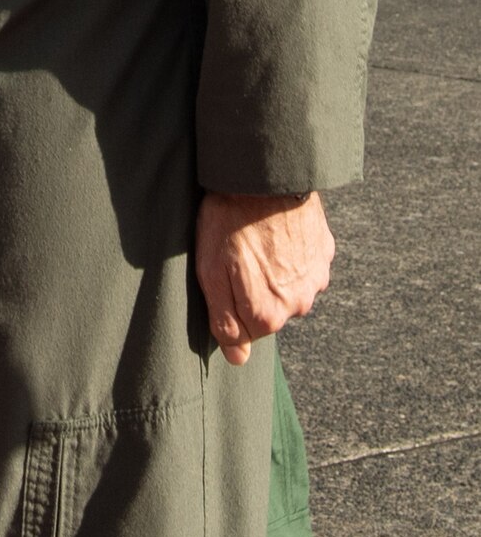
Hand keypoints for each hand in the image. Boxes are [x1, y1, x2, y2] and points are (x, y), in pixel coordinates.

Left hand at [195, 189, 334, 365]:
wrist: (266, 177)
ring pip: (288, 287)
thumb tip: (236, 359)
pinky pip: (305, 265)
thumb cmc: (229, 221)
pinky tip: (275, 232)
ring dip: (274, 272)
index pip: (246, 331)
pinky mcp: (325, 253)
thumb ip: (224, 320)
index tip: (222, 276)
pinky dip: (291, 254)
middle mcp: (298, 304)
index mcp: (268, 313)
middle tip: (236, 254)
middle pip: (268, 310)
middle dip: (251, 289)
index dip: (229, 303)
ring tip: (255, 240)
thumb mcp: (211, 270)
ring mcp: (316, 278)